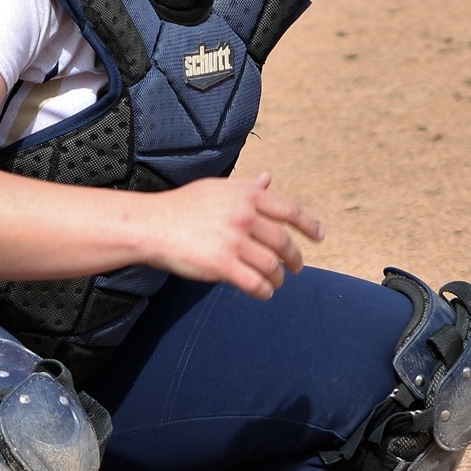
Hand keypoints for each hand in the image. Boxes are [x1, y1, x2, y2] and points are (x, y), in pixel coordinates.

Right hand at [142, 173, 323, 299]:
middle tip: (297, 267)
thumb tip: (268, 178)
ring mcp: (234, 240)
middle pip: (283, 241)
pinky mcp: (222, 264)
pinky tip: (263, 292)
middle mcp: (244, 215)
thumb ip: (246, 186)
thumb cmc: (183, 206)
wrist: (151, 225)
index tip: (319, 236)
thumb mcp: (218, 188)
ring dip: (278, 277)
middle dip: (295, 258)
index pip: (289, 210)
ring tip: (276, 281)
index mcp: (246, 195)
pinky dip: (264, 290)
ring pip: (272, 265)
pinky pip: (255, 283)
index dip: (309, 225)